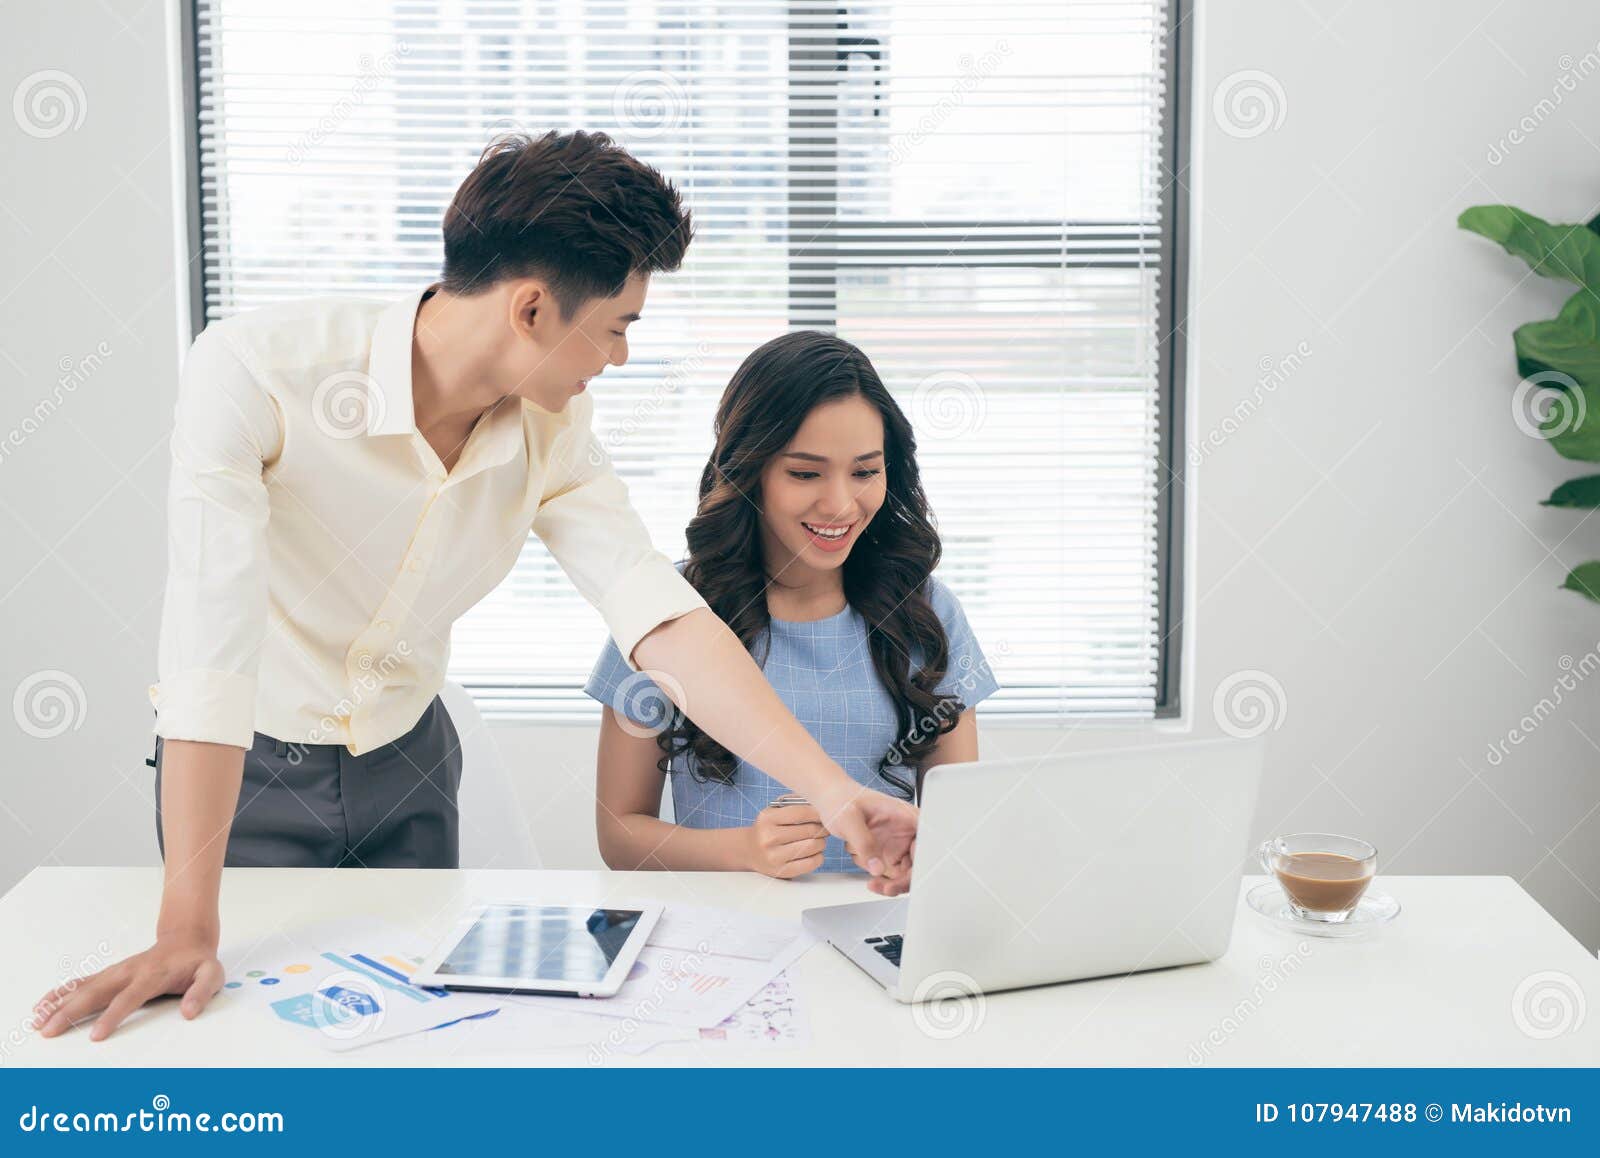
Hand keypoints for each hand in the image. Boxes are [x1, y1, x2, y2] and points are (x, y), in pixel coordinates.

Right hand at [32, 927, 224, 1042]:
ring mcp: (116, 971)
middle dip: (71, 1011)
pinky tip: (42, 1005)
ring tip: (37, 1020)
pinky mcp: (109, 973)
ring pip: (83, 987)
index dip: (113, 1016)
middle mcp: (129, 971)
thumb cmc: (197, 963)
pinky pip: (81, 982)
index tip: (96, 1035)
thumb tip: (190, 1012)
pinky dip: (60, 993)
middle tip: (50, 1031)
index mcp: (153, 975)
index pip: (130, 997)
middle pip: (96, 992)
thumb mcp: (211, 975)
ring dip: (58, 1003)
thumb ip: (202, 992)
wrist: (187, 940)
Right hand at [743, 803, 828, 878]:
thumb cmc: (768, 828)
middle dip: (822, 829)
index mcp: (767, 819)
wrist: (749, 850)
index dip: (818, 813)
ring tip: (818, 840)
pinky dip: (818, 857)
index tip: (824, 815)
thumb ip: (795, 805)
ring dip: (821, 842)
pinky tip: (815, 852)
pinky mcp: (782, 871)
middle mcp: (769, 838)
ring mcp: (774, 857)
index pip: (801, 813)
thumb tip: (820, 807)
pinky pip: (810, 863)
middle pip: (809, 831)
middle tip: (824, 828)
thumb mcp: (774, 811)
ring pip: (812, 846)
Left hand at [814, 784, 918, 896]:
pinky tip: (872, 880)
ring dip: (894, 884)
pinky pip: (893, 874)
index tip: (908, 874)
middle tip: (888, 887)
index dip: (924, 861)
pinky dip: (884, 882)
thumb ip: (864, 843)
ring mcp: (897, 843)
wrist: (829, 800)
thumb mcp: (850, 819)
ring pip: (907, 872)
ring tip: (876, 885)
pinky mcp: (887, 852)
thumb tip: (877, 867)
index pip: (926, 842)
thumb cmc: (841, 798)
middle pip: (920, 862)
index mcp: (906, 815)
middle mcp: (906, 831)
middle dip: (906, 879)